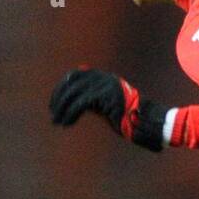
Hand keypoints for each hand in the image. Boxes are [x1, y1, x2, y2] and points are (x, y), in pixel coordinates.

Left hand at [49, 69, 165, 150]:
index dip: (62, 86)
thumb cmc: (127, 118)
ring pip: (74, 94)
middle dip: (59, 97)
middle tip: (52, 112)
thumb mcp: (105, 105)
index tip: (55, 101)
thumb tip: (70, 103)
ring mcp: (105, 86)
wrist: (146, 123)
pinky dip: (70, 114)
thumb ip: (91, 100)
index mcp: (104, 77)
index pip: (76, 75)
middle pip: (72, 82)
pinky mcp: (106, 97)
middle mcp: (104, 78)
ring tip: (57, 120)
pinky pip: (81, 104)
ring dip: (62, 108)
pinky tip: (66, 123)